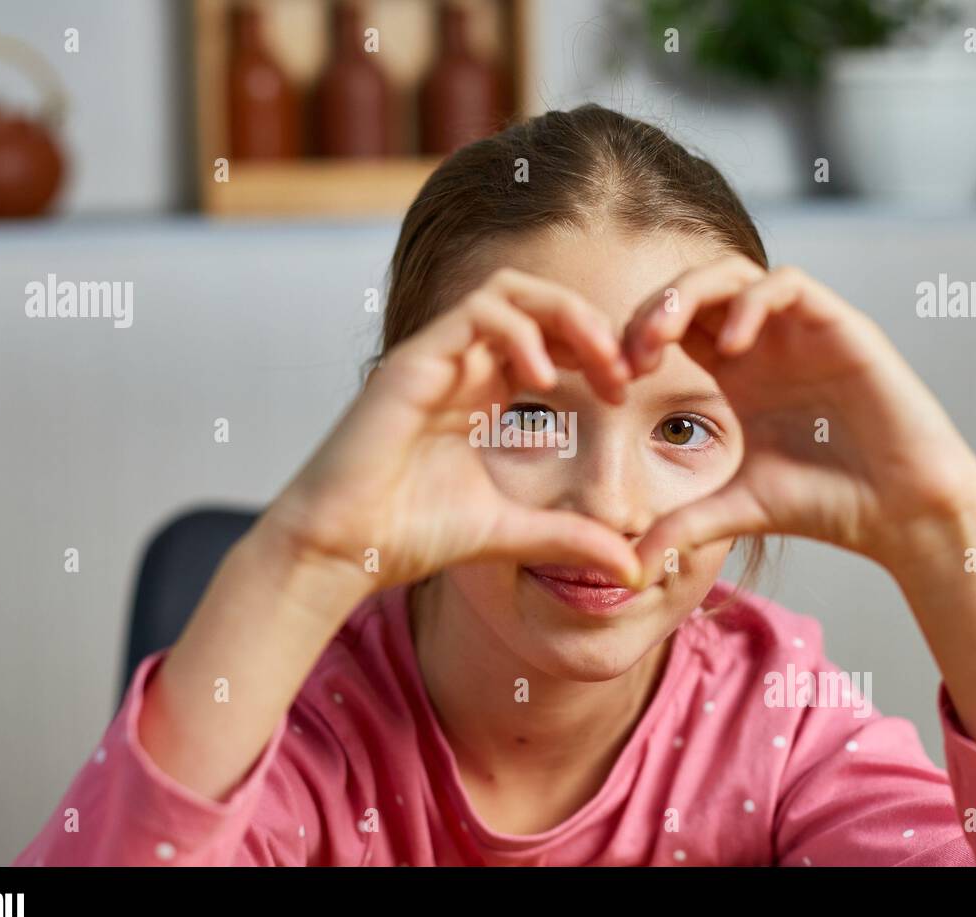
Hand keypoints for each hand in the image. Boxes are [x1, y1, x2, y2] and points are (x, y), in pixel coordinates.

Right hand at [256, 267, 642, 595]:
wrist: (342, 548)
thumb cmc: (410, 535)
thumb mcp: (512, 533)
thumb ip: (570, 538)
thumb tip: (632, 567)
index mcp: (482, 391)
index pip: (550, 337)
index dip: (597, 351)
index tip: (626, 391)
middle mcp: (461, 365)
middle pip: (536, 300)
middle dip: (592, 325)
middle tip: (624, 372)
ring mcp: (436, 357)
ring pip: (509, 290)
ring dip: (565, 316)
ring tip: (597, 365)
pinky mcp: (412, 361)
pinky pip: (476, 313)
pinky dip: (520, 332)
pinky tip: (544, 381)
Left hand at [622, 255, 975, 582]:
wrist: (901, 514)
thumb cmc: (827, 505)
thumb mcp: (735, 511)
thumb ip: (680, 527)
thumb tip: (628, 570)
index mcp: (737, 372)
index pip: (674, 327)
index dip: (636, 340)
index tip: (613, 381)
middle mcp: (766, 343)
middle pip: (695, 290)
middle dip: (652, 310)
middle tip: (631, 354)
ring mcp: (801, 330)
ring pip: (734, 273)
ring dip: (689, 295)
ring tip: (662, 339)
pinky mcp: (841, 327)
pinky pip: (788, 284)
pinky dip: (751, 303)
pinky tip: (730, 348)